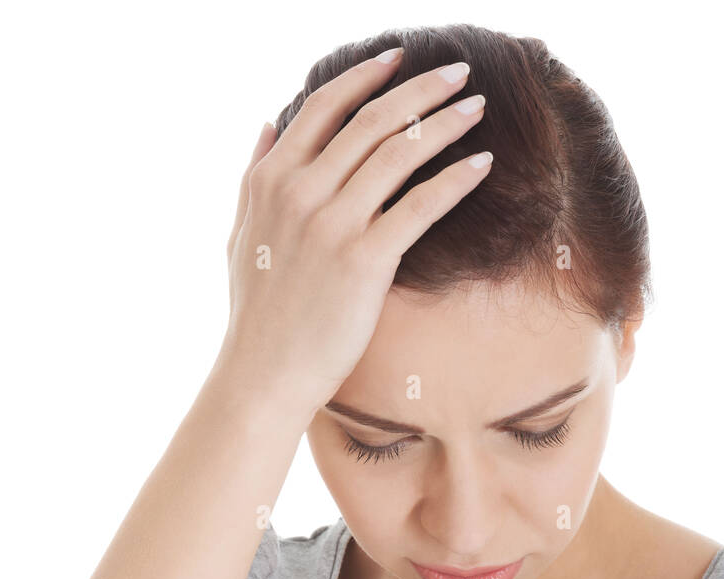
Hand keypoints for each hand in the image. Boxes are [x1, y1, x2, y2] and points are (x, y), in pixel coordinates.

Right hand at [215, 49, 490, 418]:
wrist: (265, 374)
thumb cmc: (257, 314)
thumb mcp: (241, 234)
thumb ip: (254, 174)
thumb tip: (269, 122)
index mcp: (271, 179)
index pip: (325, 107)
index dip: (366, 77)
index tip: (399, 59)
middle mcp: (300, 192)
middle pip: (371, 121)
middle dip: (421, 89)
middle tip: (459, 71)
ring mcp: (333, 224)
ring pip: (398, 153)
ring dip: (444, 123)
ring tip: (476, 107)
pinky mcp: (365, 260)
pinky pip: (419, 205)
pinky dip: (454, 179)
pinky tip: (482, 162)